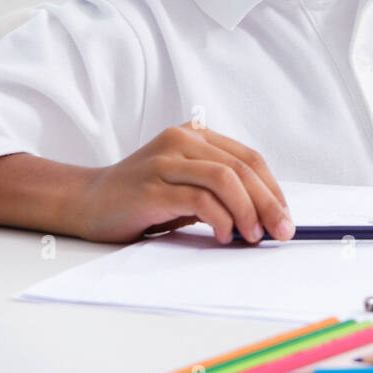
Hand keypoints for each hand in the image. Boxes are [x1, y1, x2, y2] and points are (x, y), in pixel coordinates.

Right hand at [74, 123, 293, 244]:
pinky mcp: (152, 186)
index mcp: (194, 135)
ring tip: (253, 236)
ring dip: (248, 211)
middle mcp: (182, 140)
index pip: (248, 158)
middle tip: (282, 231)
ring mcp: (165, 160)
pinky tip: (224, 235)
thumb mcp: (184, 185)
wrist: (86, 202)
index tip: (285, 217)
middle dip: (269, 202)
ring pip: (225, 178)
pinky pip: (199, 198)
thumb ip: (217, 191)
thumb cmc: (140, 198)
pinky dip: (220, 218)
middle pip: (241, 167)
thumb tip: (265, 216)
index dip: (272, 188)